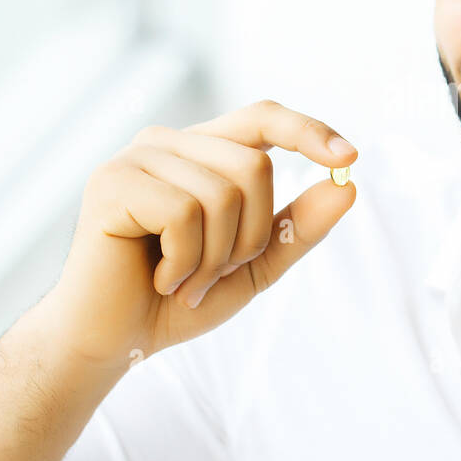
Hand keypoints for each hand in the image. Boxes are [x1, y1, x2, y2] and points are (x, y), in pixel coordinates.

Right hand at [46, 99, 356, 368]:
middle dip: (251, 236)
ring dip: (216, 257)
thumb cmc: (177, 300)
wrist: (111, 343)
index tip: (349, 158)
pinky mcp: (111, 182)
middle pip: (255, 166)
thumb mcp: (254, 264)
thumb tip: (347, 187)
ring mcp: (136, 157)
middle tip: (214, 274)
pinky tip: (160, 279)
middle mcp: (168, 142)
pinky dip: (185, 262)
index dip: (308, 131)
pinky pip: (184, 214)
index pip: (263, 118)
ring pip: (224, 193)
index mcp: (201, 151)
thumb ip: (297, 227)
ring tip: (184, 281)